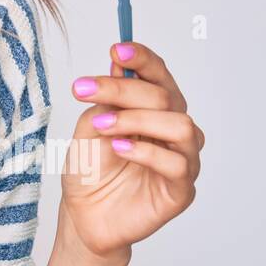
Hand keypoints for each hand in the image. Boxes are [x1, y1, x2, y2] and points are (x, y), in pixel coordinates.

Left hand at [59, 41, 202, 259]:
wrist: (84, 216)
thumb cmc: (90, 169)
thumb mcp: (90, 125)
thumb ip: (108, 99)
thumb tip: (119, 63)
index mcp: (153, 111)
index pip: (159, 76)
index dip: (143, 59)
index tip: (118, 49)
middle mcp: (173, 131)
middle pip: (165, 96)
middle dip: (122, 89)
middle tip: (83, 90)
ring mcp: (182, 160)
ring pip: (179, 125)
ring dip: (136, 119)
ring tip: (102, 127)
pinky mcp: (181, 190)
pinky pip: (177, 163)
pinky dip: (146, 151)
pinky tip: (118, 149)